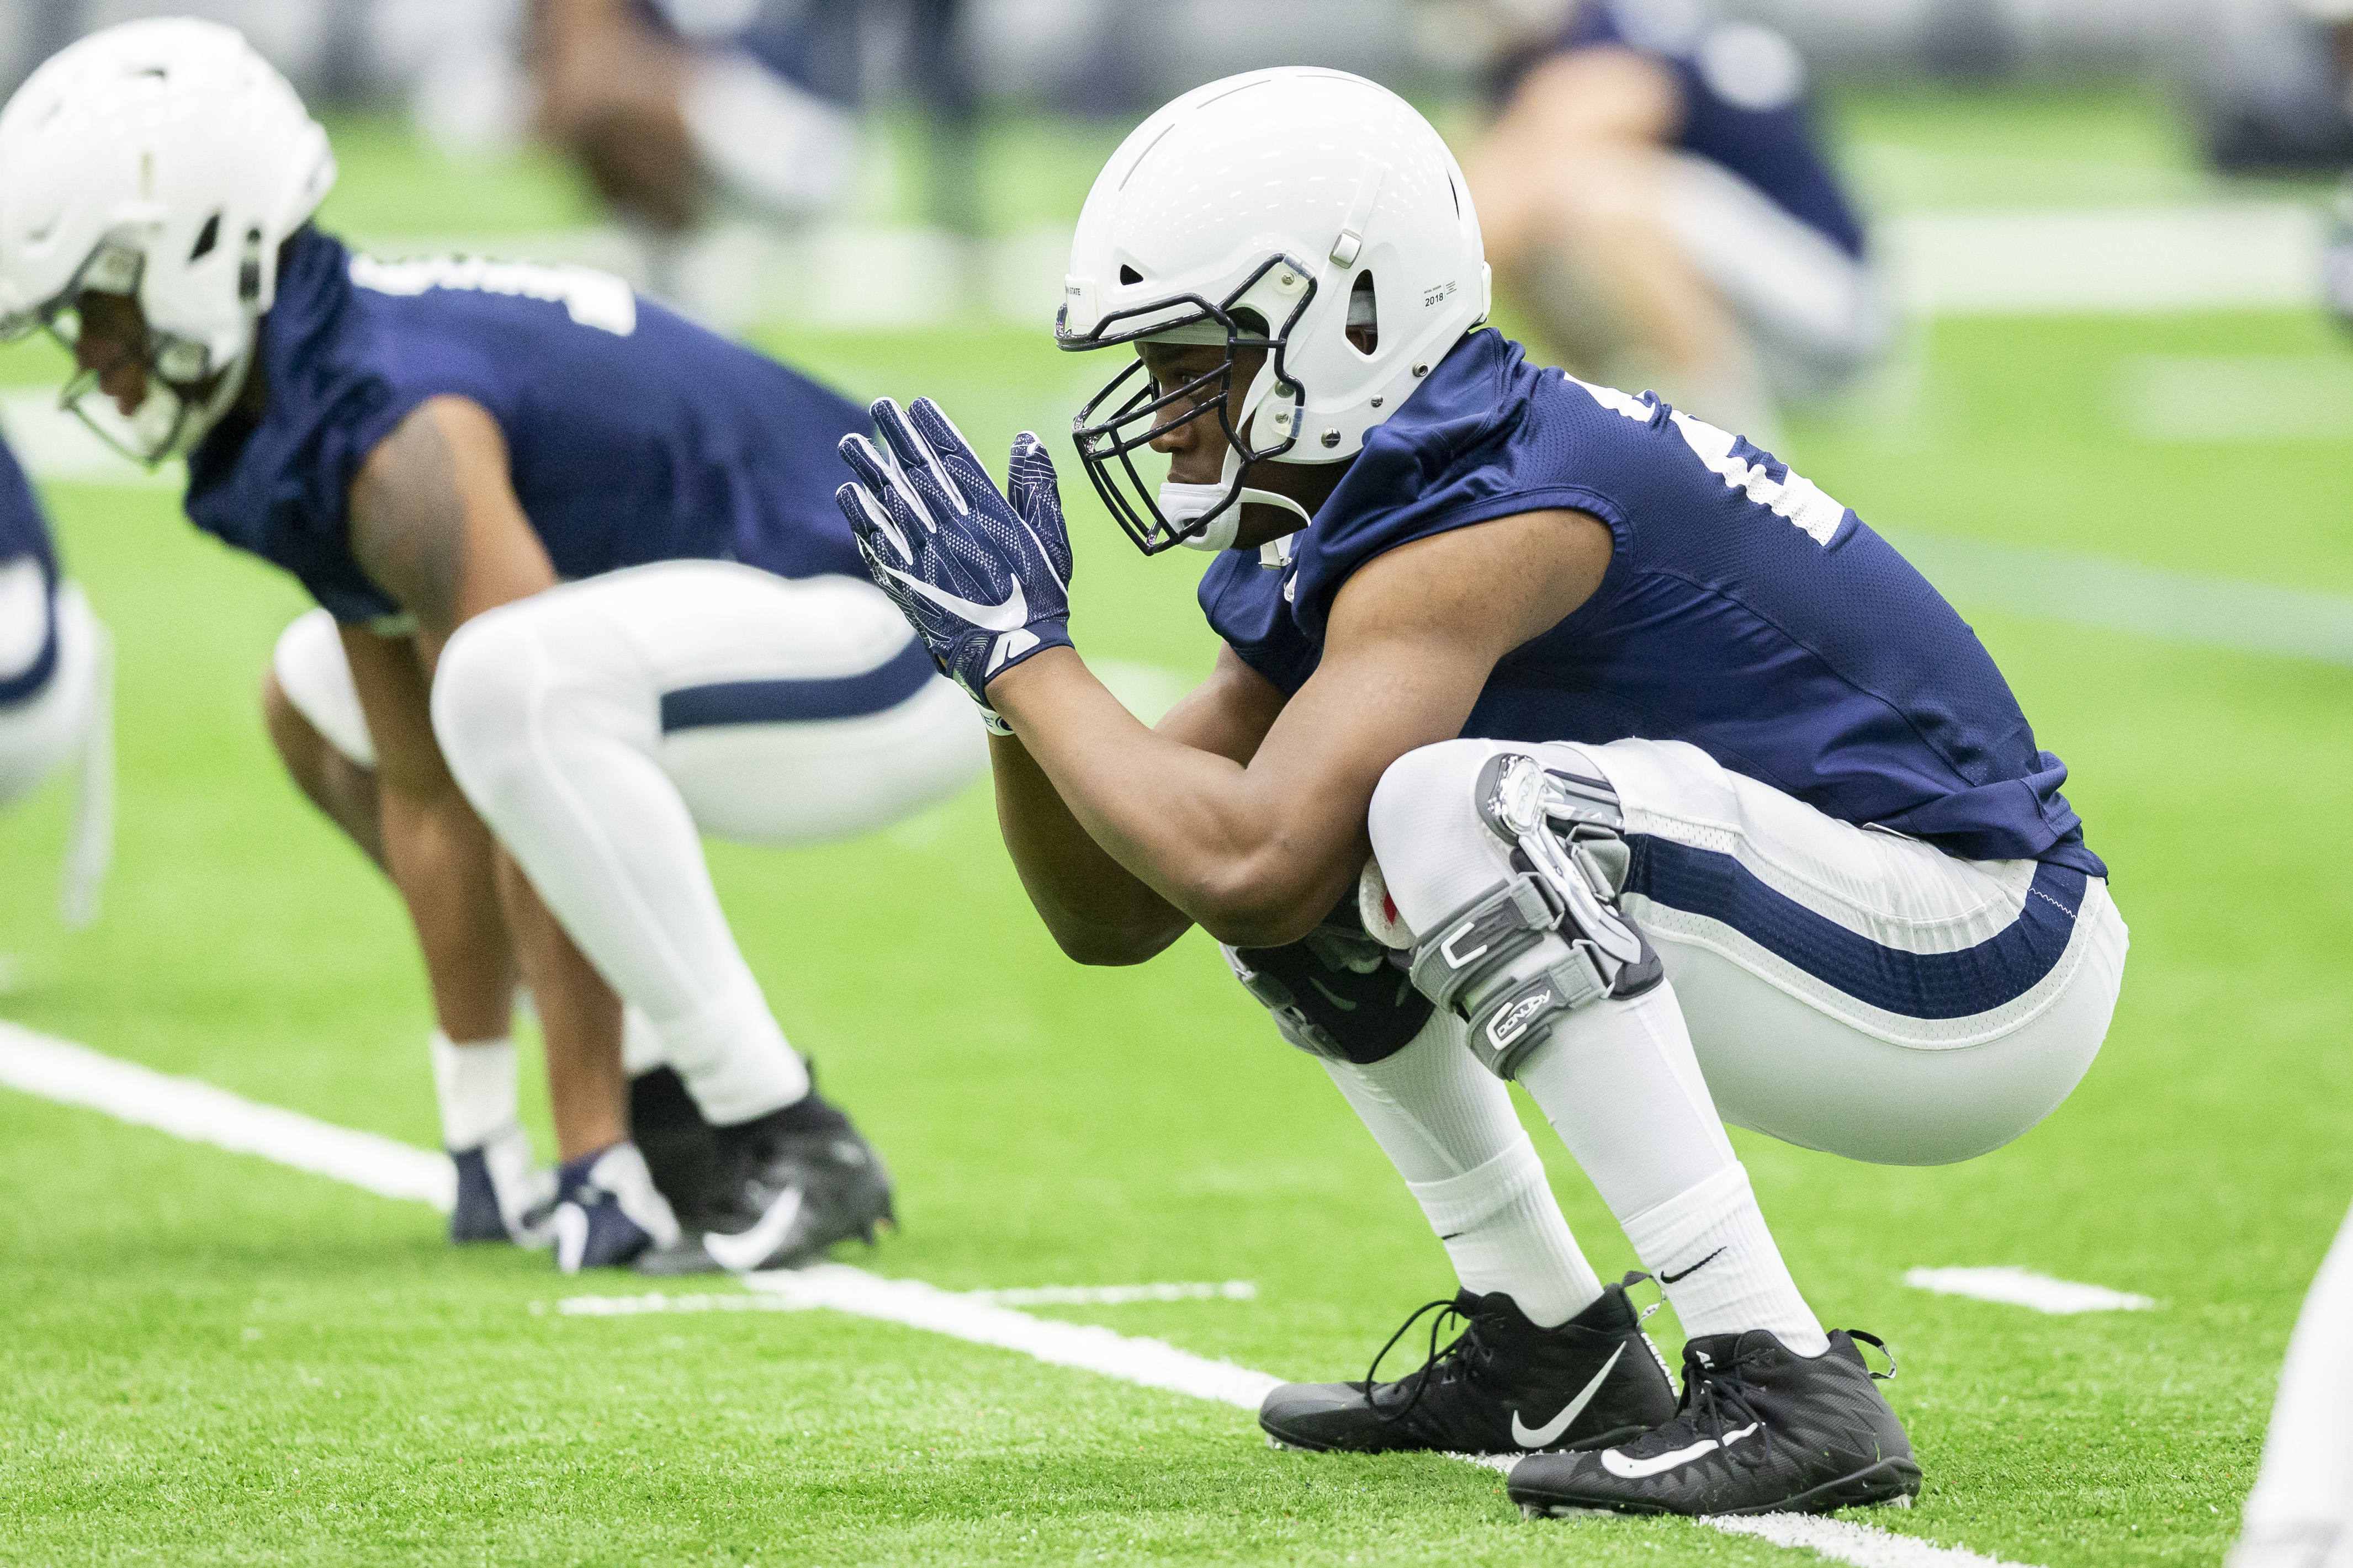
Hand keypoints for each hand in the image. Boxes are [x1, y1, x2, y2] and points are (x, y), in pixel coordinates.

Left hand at [836, 397, 1073, 733]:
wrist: (1013, 655)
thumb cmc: (1038, 598)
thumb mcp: (1051, 539)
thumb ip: (1037, 489)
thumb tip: (1028, 441)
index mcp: (988, 513)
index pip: (954, 458)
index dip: (933, 430)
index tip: (917, 406)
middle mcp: (951, 527)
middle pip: (916, 472)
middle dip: (897, 436)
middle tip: (880, 408)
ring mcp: (924, 554)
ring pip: (889, 501)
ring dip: (868, 469)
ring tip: (851, 443)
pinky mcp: (906, 582)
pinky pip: (877, 541)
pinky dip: (861, 516)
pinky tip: (849, 494)